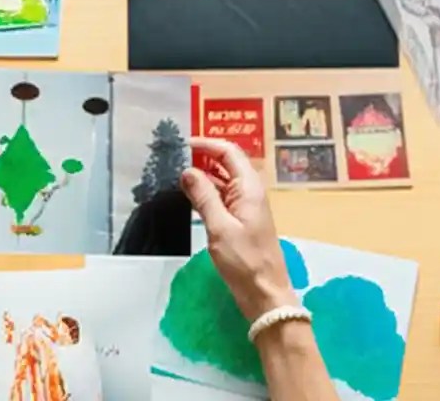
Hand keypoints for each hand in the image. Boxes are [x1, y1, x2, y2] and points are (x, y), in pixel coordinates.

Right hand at [181, 137, 295, 321]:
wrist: (265, 294)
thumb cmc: (245, 261)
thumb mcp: (219, 228)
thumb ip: (203, 197)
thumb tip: (187, 171)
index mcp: (249, 188)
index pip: (229, 152)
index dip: (206, 144)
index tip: (182, 145)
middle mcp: (249, 192)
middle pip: (226, 163)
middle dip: (202, 157)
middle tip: (174, 158)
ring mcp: (246, 207)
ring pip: (223, 181)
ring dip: (203, 176)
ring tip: (176, 175)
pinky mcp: (240, 221)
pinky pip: (222, 198)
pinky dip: (206, 194)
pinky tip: (189, 197)